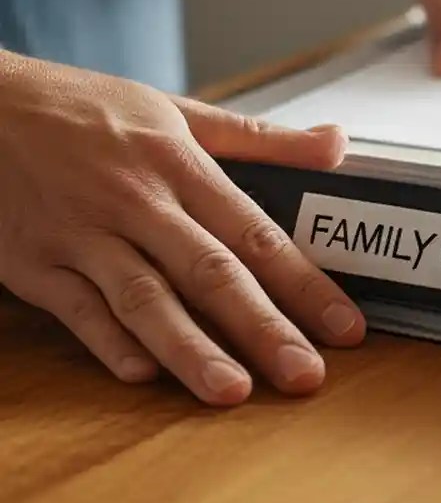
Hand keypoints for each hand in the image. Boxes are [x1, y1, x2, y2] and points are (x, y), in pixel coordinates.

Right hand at [0, 52, 365, 404]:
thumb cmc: (85, 110)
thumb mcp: (175, 111)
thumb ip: (261, 138)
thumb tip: (338, 144)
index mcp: (179, 166)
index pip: (256, 233)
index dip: (305, 283)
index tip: (346, 328)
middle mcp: (136, 202)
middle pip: (210, 272)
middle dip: (263, 328)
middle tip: (305, 375)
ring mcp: (82, 235)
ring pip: (144, 298)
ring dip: (190, 348)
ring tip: (232, 391)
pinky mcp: (33, 262)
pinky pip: (76, 310)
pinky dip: (108, 341)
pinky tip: (143, 376)